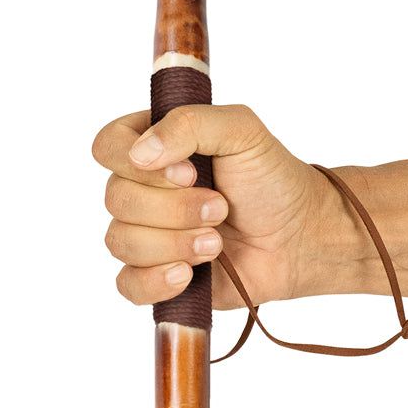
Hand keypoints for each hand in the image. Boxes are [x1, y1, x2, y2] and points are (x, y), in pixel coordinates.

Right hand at [92, 104, 335, 308]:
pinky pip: (127, 284)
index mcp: (153, 146)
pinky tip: (189, 275)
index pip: (107, 146)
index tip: (187, 172)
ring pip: (121, 242)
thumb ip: (190, 123)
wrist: (300, 237)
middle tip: (221, 208)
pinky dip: (156, 281)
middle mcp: (141, 189)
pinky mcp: (154, 275)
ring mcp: (145, 234)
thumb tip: (140, 152)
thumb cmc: (271, 180)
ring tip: (217, 244)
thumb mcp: (242, 130)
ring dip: (174, 244)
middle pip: (116, 199)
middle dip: (173, 209)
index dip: (136, 163)